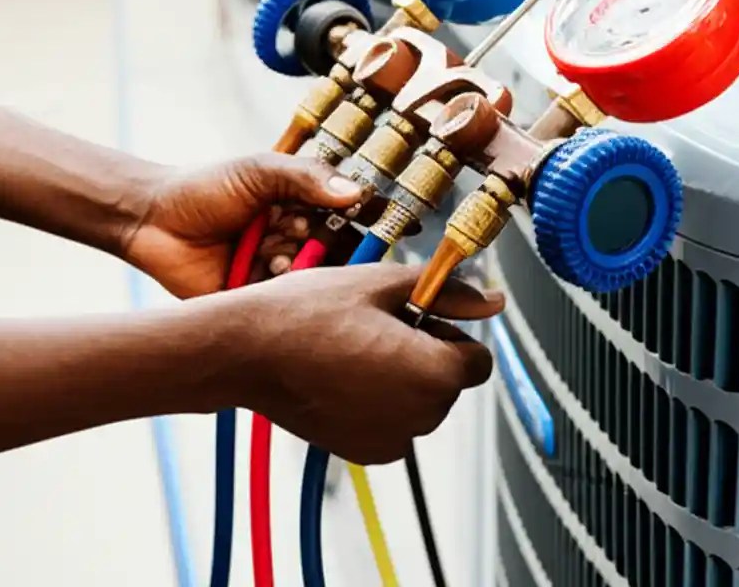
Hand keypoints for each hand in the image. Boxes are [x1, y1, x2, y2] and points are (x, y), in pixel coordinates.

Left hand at [119, 154, 366, 298]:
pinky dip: (282, 289)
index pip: (343, 217)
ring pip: (312, 279)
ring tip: (272, 252)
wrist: (151, 220)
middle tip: (298, 231)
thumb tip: (358, 193)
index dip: (355, 218)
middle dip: (322, 243)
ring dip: (299, 265)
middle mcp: (293, 242)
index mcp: (299, 208)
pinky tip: (264, 270)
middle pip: (334, 251)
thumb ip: (307, 177)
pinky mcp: (257, 301)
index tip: (362, 216)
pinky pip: (286, 304)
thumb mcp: (259, 171)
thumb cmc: (203, 188)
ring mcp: (276, 273)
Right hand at [205, 262, 502, 464]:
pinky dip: (379, 404)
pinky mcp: (365, 452)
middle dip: (424, 354)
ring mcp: (392, 440)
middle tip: (372, 329)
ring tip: (352, 351)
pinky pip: (394, 424)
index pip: (477, 359)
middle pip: (449, 382)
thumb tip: (493, 301)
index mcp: (436, 374)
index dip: (447, 332)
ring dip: (401, 378)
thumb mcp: (385, 285)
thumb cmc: (309, 312)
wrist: (245, 351)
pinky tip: (342, 377)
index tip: (410, 318)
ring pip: (420, 403)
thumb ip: (449, 294)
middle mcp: (421, 417)